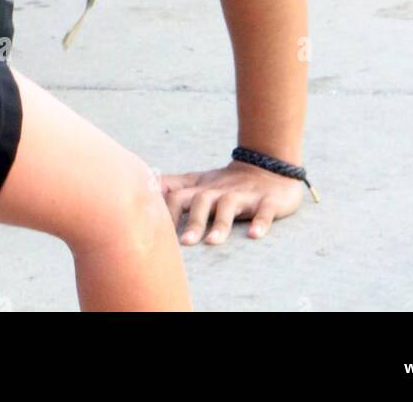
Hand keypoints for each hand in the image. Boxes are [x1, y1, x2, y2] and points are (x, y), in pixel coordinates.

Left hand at [161, 161, 303, 244]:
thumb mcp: (197, 182)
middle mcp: (219, 191)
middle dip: (193, 222)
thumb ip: (171, 186)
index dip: (166, 212)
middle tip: (184, 243)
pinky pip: (265, 211)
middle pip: (202, 202)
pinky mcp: (268, 201)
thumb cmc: (225, 183)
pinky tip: (255, 235)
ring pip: (229, 207)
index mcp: (201, 189)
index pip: (177, 197)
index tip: (156, 233)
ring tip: (213, 241)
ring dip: (221, 224)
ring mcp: (244, 195)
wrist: (268, 168)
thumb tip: (144, 188)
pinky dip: (261, 222)